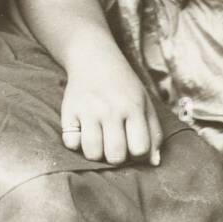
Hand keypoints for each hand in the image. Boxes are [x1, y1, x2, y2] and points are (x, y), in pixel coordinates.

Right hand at [60, 47, 163, 166]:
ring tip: (99, 140)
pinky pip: (70, 142)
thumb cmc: (123, 86)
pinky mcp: (68, 110)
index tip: (132, 144)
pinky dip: (75, 142)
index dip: (138, 154)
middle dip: (116, 156)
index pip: (139, 149)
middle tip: (114, 143)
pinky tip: (82, 131)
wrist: (94, 58)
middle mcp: (111, 109)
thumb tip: (154, 163)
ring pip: (92, 153)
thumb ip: (154, 133)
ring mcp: (88, 110)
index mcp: (133, 108)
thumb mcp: (145, 103)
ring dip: (96, 152)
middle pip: (115, 155)